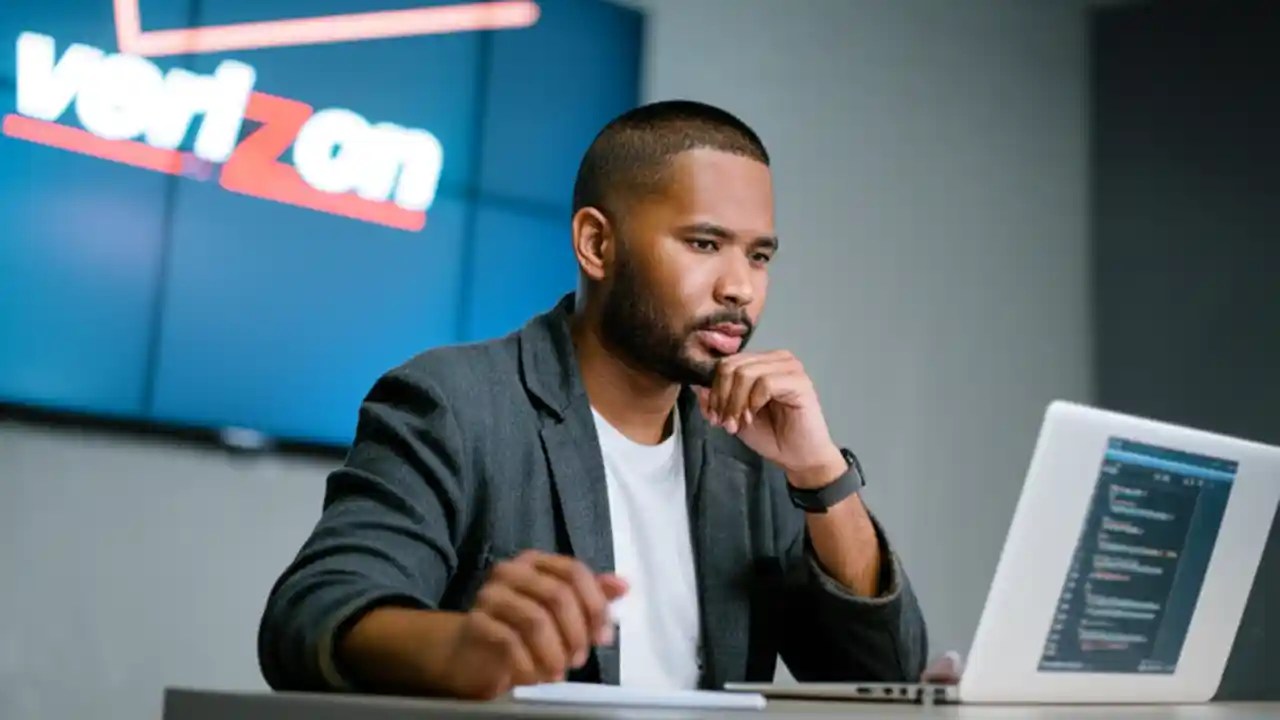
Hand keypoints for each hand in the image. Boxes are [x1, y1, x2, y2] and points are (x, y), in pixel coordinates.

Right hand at [437, 550, 627, 698]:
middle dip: (576, 633)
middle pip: (557, 594)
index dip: (595, 605)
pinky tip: (535, 677)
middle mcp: (511, 571)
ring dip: (554, 652)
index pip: (574, 571)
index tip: (603, 637)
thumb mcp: (559, 612)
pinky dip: (529, 664)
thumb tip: (623, 585)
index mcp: (536, 562)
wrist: (473, 652)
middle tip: (580, 660)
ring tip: (558, 672)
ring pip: (535, 619)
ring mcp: (490, 595)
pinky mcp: (475, 623)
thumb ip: (590, 597)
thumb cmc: (521, 628)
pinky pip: (510, 642)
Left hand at [695, 350, 845, 486]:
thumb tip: (697, 387)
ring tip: (737, 423)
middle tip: (724, 422)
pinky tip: (753, 418)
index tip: (712, 416)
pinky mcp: (800, 382)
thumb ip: (716, 400)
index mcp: (761, 362)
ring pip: (746, 373)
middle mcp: (776, 359)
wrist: (798, 458)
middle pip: (732, 365)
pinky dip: (752, 402)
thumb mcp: (734, 416)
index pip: (726, 362)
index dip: (714, 388)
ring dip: (735, 402)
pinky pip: (765, 383)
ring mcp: (790, 368)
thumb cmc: (770, 436)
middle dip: (722, 396)